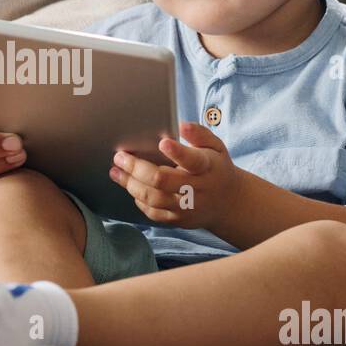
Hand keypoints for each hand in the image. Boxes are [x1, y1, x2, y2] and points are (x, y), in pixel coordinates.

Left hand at [108, 121, 238, 227]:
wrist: (228, 203)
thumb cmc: (215, 167)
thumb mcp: (216, 146)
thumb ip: (199, 134)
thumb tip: (182, 125)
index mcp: (207, 167)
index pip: (192, 161)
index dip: (177, 153)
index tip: (162, 143)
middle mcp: (197, 190)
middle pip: (161, 181)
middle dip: (136, 168)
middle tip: (119, 157)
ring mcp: (187, 208)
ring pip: (153, 198)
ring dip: (130, 184)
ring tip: (116, 171)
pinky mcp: (178, 220)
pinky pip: (153, 213)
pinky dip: (138, 200)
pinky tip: (130, 187)